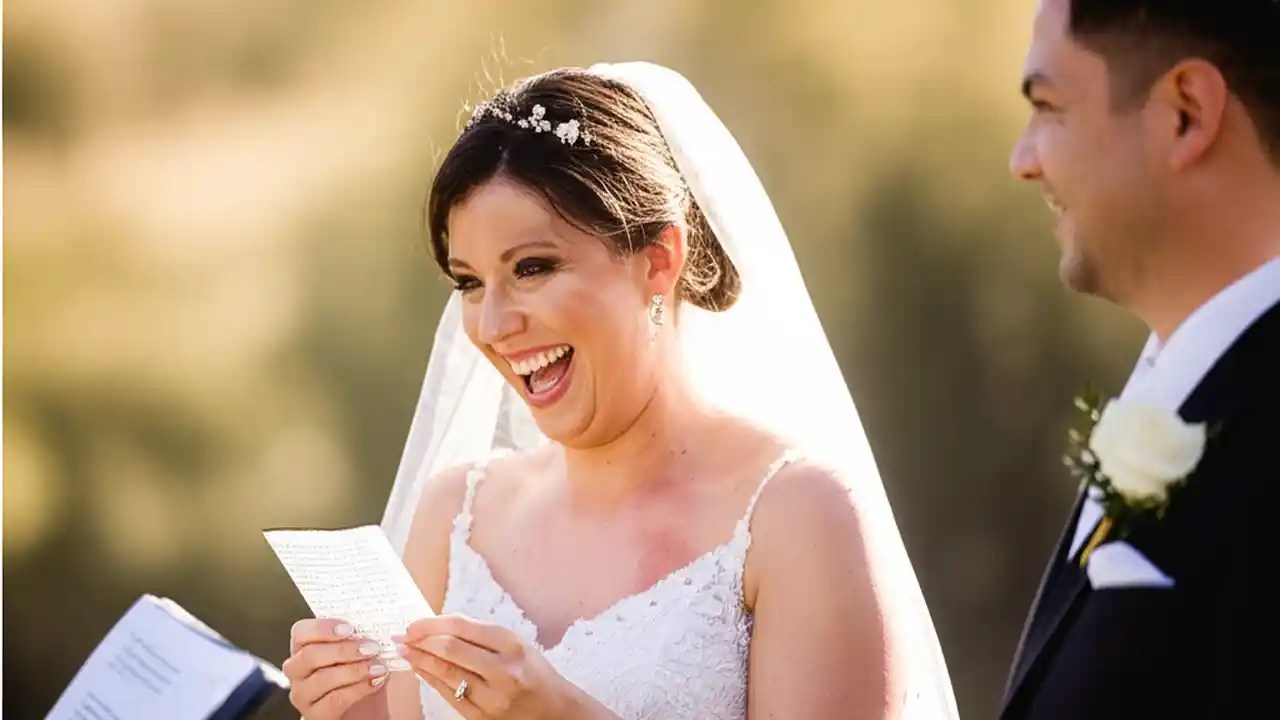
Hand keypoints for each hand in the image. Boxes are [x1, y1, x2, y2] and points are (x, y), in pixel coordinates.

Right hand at [283, 618, 390, 718]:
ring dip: (354, 670)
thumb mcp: (364, 645)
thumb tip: (372, 615)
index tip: (350, 628)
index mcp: (305, 646)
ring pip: (322, 679)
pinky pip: (334, 700)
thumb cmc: (367, 666)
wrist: (374, 704)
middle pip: (310, 656)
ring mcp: (304, 694)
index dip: (323, 628)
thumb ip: (361, 631)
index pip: (301, 632)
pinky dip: (358, 689)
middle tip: (372, 648)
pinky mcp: (316, 714)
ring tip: (379, 667)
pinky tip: (376, 682)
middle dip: (344, 650)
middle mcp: (298, 670)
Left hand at [395, 615, 576, 718]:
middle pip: (449, 649)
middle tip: (401, 637)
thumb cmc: (533, 671)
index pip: (462, 627)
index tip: (414, 624)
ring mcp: (492, 697)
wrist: (555, 710)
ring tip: (405, 653)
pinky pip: (448, 696)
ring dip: (419, 661)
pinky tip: (421, 671)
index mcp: (512, 644)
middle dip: (419, 642)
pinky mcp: (483, 717)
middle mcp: (503, 670)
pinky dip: (431, 681)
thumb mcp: (516, 644)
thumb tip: (437, 627)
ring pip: (446, 674)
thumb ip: (481, 635)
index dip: (431, 624)